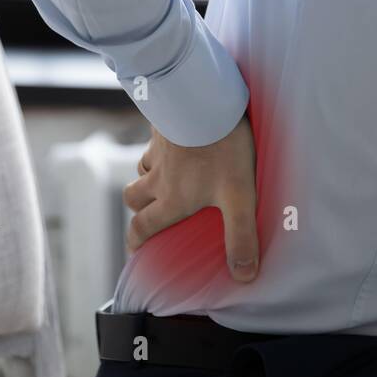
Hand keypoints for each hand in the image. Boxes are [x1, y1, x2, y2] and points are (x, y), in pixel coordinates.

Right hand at [122, 113, 259, 281]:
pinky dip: (159, 149)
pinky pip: (153, 141)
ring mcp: (158, 150)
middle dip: (137, 210)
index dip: (136, 242)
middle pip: (133, 198)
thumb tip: (244, 275)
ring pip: (142, 168)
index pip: (143, 228)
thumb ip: (241, 236)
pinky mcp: (164, 125)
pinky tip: (175, 143)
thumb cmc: (222, 150)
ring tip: (165, 179)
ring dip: (148, 177)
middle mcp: (158, 177)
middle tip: (148, 214)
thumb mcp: (239, 198)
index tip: (135, 250)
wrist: (205, 101)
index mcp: (171, 199)